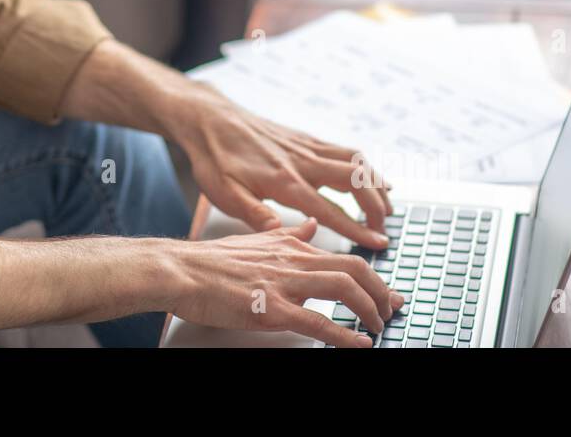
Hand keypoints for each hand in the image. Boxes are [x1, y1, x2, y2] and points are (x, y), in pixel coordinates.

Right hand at [168, 217, 404, 345]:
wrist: (178, 269)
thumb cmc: (207, 261)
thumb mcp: (253, 239)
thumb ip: (287, 234)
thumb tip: (312, 226)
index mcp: (289, 246)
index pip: (342, 257)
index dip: (373, 276)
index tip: (388, 292)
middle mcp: (293, 260)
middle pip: (354, 269)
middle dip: (381, 292)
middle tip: (392, 310)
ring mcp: (283, 283)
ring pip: (344, 289)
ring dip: (370, 310)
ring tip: (379, 327)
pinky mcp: (271, 308)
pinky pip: (318, 321)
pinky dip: (344, 335)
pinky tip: (358, 345)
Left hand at [170, 81, 394, 249]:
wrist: (210, 118)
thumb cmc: (214, 158)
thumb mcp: (224, 193)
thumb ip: (255, 214)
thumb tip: (282, 232)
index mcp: (284, 182)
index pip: (330, 210)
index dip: (357, 229)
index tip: (378, 243)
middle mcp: (302, 161)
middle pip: (355, 181)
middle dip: (376, 207)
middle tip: (384, 229)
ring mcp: (306, 146)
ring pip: (356, 162)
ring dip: (376, 184)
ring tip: (387, 207)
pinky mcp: (305, 137)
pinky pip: (344, 150)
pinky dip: (364, 165)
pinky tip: (370, 176)